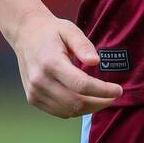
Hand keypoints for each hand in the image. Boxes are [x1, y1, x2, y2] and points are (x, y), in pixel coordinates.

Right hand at [7, 8, 122, 117]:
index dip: (103, 91)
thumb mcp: (69, 30)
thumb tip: (96, 62)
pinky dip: (75, 109)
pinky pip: (59, 112)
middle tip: (113, 96)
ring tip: (102, 99)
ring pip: (68, 111)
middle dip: (99, 103)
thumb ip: (83, 45)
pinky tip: (84, 99)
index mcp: (51, 62)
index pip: (81, 85)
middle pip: (76, 102)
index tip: (118, 90)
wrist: (25, 34)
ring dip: (89, 109)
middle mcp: (40, 80)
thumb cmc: (51, 31)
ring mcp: (34, 92)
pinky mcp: (33, 98)